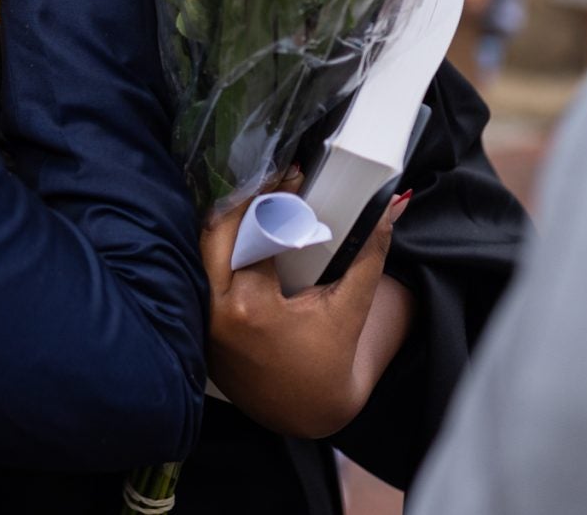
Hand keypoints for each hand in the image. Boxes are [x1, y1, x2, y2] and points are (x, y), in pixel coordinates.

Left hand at [201, 189, 409, 438]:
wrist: (304, 412)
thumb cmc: (328, 363)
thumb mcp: (351, 309)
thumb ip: (369, 254)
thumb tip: (390, 207)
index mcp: (248, 306)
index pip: (253, 231)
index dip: (274, 198)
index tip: (292, 175)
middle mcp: (213, 309)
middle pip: (217, 230)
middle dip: (245, 201)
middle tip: (273, 182)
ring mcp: (199, 316)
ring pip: (202, 247)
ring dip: (229, 222)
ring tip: (259, 200)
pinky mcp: (196, 319)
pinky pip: (200, 268)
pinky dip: (220, 247)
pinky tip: (242, 230)